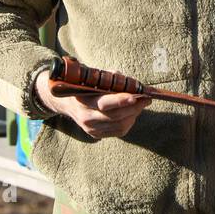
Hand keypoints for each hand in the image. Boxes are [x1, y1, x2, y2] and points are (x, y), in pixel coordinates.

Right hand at [35, 69, 151, 139]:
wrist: (67, 102)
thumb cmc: (85, 86)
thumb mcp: (94, 78)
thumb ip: (112, 79)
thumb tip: (133, 83)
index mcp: (84, 101)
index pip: (105, 104)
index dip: (121, 100)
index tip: (136, 96)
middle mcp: (87, 118)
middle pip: (116, 117)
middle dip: (135, 107)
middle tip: (147, 98)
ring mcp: (91, 128)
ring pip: (120, 126)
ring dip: (134, 115)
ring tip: (141, 104)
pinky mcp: (96, 135)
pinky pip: (119, 132)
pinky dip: (129, 122)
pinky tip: (132, 113)